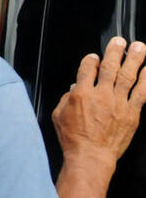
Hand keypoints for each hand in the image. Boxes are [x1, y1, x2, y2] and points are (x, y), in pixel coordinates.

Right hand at [53, 36, 145, 171]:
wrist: (91, 156)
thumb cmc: (73, 139)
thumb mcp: (59, 116)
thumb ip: (67, 99)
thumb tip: (75, 88)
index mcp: (81, 94)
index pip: (87, 69)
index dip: (91, 60)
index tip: (94, 57)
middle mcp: (101, 95)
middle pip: (110, 67)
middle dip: (115, 51)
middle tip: (120, 41)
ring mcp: (118, 103)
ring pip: (128, 75)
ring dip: (134, 59)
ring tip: (140, 47)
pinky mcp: (131, 113)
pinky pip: (142, 92)